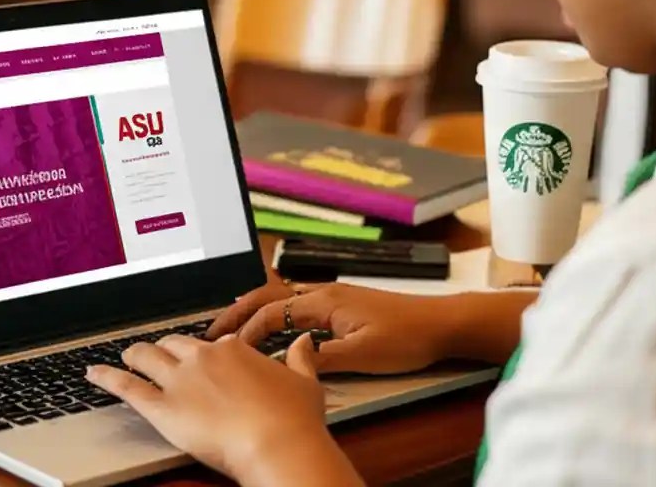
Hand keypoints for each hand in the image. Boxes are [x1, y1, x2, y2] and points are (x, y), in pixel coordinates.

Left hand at [86, 334, 350, 483]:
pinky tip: (93, 373)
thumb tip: (304, 342)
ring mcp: (180, 380)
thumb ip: (300, 359)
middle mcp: (202, 358)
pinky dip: (106, 377)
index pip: (211, 344)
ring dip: (133, 354)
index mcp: (233, 349)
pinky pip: (126, 387)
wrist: (278, 444)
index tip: (202, 359)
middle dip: (162, 348)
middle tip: (155, 354)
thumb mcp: (305, 382)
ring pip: (145, 356)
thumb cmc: (294, 420)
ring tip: (124, 356)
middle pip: (172, 344)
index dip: (204, 353)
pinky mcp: (162, 408)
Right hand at [210, 283, 462, 374]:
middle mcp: (324, 293)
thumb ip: (324, 357)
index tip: (229, 348)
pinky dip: (275, 311)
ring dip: (254, 308)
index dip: (246, 330)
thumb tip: (290, 361)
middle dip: (238, 310)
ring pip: (281, 296)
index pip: (272, 313)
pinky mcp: (341, 304)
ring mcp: (332, 296)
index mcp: (324, 302)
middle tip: (213, 328)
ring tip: (232, 324)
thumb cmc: (408, 336)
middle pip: (268, 295)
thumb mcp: (364, 354)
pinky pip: (296, 302)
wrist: (442, 323)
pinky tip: (273, 325)